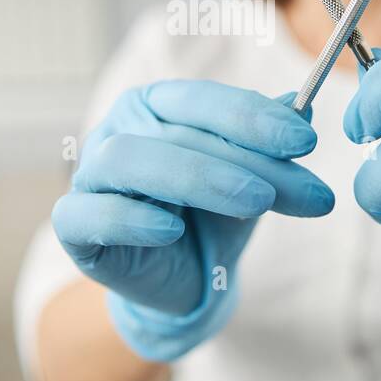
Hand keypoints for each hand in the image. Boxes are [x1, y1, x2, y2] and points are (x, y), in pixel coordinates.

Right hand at [53, 80, 333, 361]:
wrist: (181, 281)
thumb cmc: (212, 217)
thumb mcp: (252, 179)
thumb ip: (270, 143)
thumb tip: (303, 103)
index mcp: (155, 106)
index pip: (201, 99)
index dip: (253, 116)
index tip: (307, 140)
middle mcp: (116, 130)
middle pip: (178, 133)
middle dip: (250, 162)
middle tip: (307, 191)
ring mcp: (89, 176)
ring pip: (129, 159)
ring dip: (197, 177)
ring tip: (257, 204)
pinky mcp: (73, 226)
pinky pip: (91, 214)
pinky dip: (132, 218)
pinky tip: (174, 230)